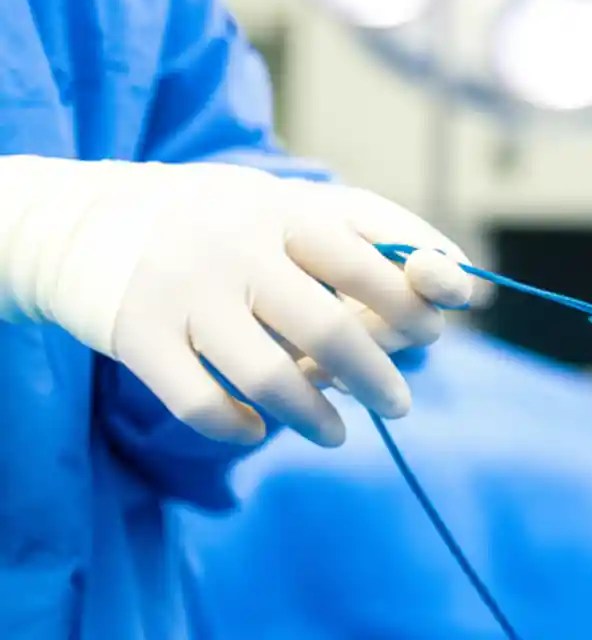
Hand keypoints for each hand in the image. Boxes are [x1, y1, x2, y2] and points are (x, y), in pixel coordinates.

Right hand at [0, 157, 472, 446]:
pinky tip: (258, 430)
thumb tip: (461, 286)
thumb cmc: (217, 223)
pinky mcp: (140, 335)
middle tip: (401, 403)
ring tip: (338, 434)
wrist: (80, 219)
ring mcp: (186, 290)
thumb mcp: (285, 207)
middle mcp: (238, 244)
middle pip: (332, 327)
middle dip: (379, 377)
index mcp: (286, 208)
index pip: (373, 254)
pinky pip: (202, 404)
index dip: (418, 297)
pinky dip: (239, 427)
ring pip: (271, 376)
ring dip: (316, 417)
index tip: (436, 330)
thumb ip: (365, 237)